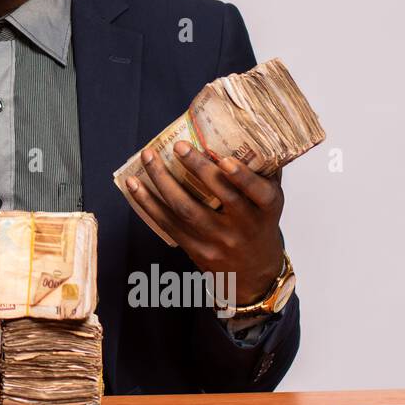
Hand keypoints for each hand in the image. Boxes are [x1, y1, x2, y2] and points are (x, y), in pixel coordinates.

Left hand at [124, 141, 283, 304]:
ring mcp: (218, 240)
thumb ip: (264, 171)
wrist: (253, 274)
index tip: (225, 160)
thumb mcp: (269, 201)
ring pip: (186, 210)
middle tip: (179, 146)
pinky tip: (134, 185)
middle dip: (197, 169)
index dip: (243, 178)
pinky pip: (168, 224)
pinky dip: (148, 203)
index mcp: (267, 210)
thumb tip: (250, 130)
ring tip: (148, 157)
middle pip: (219, 198)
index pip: (259, 194)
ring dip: (163, 181)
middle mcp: (244, 227)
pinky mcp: (196, 249)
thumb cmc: (260, 225)